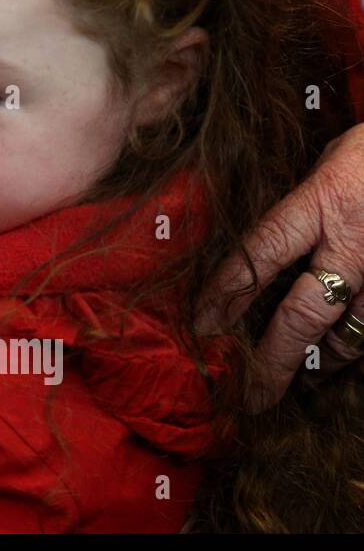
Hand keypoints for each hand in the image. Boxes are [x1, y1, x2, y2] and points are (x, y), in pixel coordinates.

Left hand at [206, 123, 363, 409]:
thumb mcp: (335, 156)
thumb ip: (305, 198)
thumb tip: (275, 233)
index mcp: (323, 202)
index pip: (260, 252)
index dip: (228, 291)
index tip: (202, 324)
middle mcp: (355, 246)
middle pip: (303, 315)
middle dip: (271, 360)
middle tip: (247, 394)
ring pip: (351, 332)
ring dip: (323, 354)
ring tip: (297, 371)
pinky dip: (358, 339)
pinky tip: (342, 349)